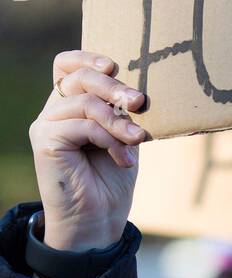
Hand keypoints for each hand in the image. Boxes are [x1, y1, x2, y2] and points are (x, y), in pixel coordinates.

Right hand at [28, 51, 149, 250]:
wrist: (98, 220)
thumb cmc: (112, 178)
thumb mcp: (124, 135)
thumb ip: (121, 110)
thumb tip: (133, 90)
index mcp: (70, 105)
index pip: (66, 65)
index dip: (87, 57)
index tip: (113, 67)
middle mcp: (54, 112)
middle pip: (78, 77)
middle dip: (114, 87)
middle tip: (139, 102)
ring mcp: (46, 126)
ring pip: (84, 102)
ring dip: (118, 121)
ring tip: (138, 140)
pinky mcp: (46, 142)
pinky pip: (84, 125)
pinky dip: (110, 139)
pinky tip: (123, 158)